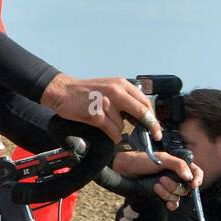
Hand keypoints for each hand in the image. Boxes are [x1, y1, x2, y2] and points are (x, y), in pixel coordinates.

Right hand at [42, 74, 161, 142]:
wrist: (63, 90)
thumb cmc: (85, 92)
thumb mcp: (109, 87)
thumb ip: (124, 97)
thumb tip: (141, 115)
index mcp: (121, 84)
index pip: (144, 101)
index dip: (153, 117)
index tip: (156, 128)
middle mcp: (116, 91)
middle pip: (141, 112)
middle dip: (149, 126)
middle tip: (153, 136)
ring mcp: (106, 103)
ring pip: (123, 125)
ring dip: (118, 130)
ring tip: (106, 124)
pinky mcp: (96, 115)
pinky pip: (112, 131)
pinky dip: (112, 135)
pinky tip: (105, 131)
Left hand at [112, 150, 203, 212]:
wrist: (127, 170)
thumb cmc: (144, 160)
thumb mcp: (162, 158)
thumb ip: (178, 165)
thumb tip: (189, 177)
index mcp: (179, 167)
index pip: (196, 173)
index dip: (197, 179)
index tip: (193, 184)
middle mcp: (176, 178)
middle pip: (186, 188)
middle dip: (174, 186)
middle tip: (161, 179)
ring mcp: (169, 188)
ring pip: (178, 197)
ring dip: (167, 193)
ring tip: (155, 185)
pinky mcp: (162, 197)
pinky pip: (173, 205)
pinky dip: (170, 204)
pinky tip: (162, 200)